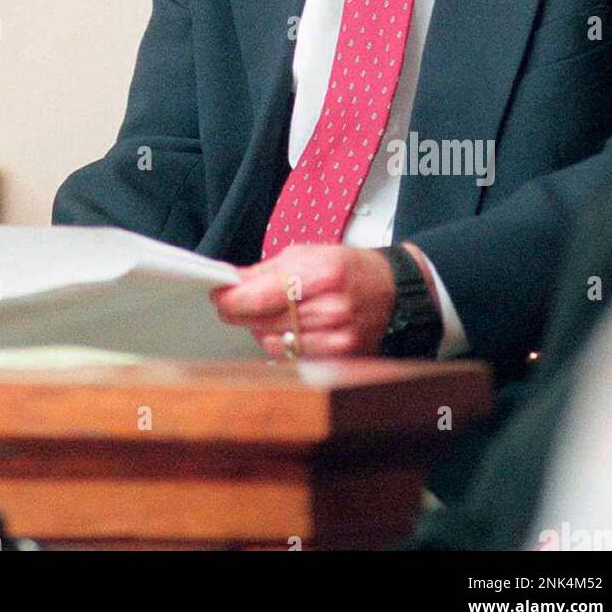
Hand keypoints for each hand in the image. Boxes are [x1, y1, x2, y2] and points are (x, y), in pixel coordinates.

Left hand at [211, 244, 398, 358]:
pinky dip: (282, 343)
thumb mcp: (308, 254)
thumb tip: (232, 282)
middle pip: (263, 321)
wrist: (393, 292)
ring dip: (260, 329)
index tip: (219, 295)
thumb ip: (266, 270)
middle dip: (241, 312)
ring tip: (268, 313)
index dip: (232, 299)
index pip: (261, 296)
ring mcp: (337, 337)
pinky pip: (293, 356)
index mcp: (321, 273)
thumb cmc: (350, 269)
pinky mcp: (339, 358)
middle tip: (232, 303)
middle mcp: (331, 308)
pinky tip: (287, 329)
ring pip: (275, 342)